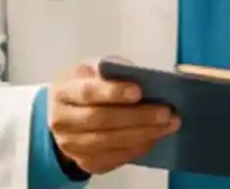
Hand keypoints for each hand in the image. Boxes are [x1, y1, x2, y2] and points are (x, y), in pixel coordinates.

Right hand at [47, 61, 179, 175]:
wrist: (67, 112)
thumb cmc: (88, 84)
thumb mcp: (97, 68)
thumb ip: (116, 70)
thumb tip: (147, 79)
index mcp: (63, 90)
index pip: (88, 92)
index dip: (113, 92)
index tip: (139, 91)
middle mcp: (62, 120)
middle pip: (100, 120)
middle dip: (137, 117)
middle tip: (165, 112)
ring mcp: (70, 145)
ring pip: (108, 142)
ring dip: (142, 134)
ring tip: (167, 125)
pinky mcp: (83, 162)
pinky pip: (112, 159)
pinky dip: (135, 149)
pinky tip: (153, 138)